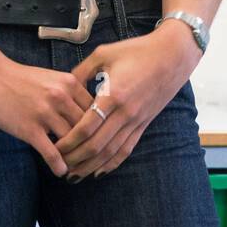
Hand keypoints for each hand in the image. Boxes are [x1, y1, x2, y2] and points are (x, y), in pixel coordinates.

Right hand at [0, 56, 94, 176]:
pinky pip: (51, 152)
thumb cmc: (20, 78)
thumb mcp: (52, 78)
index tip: (102, 140)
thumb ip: (70, 92)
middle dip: (92, 145)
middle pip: (88, 128)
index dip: (101, 128)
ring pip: (72, 142)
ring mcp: (45, 113)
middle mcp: (61, 97)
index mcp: (70, 83)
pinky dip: (59, 165)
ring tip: (79, 169)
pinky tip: (61, 171)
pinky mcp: (29, 128)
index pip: (97, 111)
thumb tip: (88, 112)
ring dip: (76, 158)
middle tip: (94, 160)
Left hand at [57, 21, 201, 180]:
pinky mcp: (143, 125)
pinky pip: (126, 150)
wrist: (172, 56)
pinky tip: (98, 172)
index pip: (86, 127)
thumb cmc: (137, 51)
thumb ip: (82, 70)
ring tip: (74, 176)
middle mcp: (125, 113)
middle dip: (75, 158)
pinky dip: (111, 164)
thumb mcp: (104, 53)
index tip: (54, 146)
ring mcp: (136, 121)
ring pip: (110, 152)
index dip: (69, 140)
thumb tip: (64, 85)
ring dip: (91, 166)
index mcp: (113, 94)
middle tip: (59, 165)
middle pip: (96, 145)